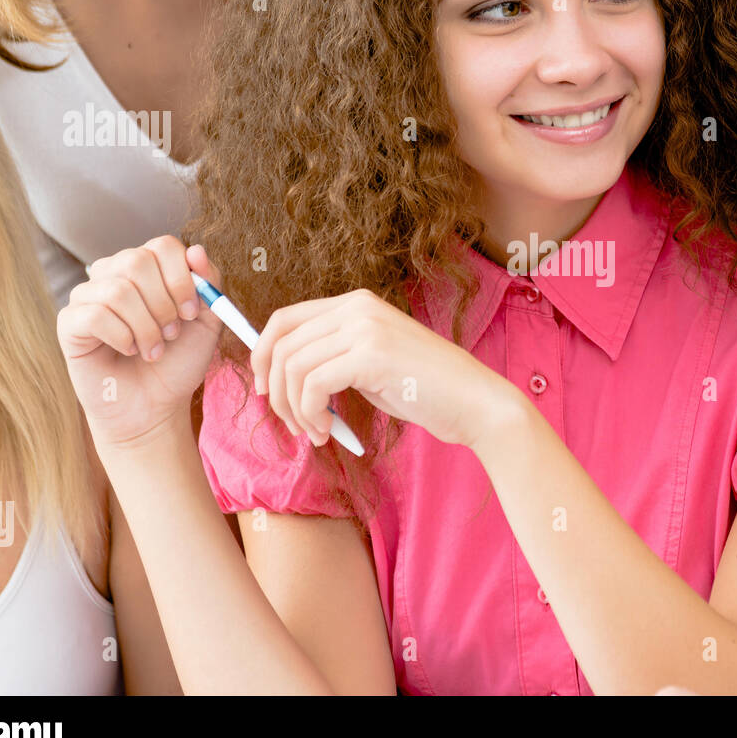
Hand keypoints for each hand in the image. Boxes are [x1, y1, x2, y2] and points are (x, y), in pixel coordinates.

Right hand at [57, 238, 224, 448]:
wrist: (155, 407)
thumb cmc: (178, 362)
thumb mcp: (207, 322)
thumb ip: (209, 285)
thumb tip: (196, 250)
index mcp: (149, 269)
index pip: (162, 246)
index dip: (182, 278)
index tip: (192, 312)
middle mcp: (114, 274)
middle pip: (137, 261)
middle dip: (164, 304)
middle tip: (172, 333)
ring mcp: (88, 296)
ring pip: (117, 290)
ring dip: (146, 327)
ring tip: (153, 350)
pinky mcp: (69, 322)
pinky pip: (94, 314)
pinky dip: (121, 337)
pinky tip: (129, 351)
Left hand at [250, 288, 516, 450]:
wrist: (474, 402)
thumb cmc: (424, 389)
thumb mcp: (371, 363)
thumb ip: (333, 358)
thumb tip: (279, 373)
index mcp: (356, 304)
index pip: (284, 319)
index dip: (262, 355)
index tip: (265, 389)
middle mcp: (357, 308)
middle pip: (281, 344)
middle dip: (275, 390)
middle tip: (292, 424)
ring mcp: (365, 328)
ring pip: (293, 367)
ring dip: (294, 409)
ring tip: (315, 432)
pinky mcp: (371, 355)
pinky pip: (314, 385)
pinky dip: (311, 413)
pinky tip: (328, 430)